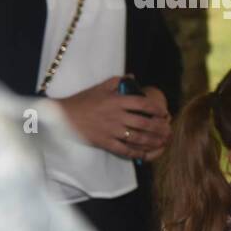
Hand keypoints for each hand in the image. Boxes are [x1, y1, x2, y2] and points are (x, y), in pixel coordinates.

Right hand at [55, 75, 170, 160]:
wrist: (62, 115)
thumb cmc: (82, 100)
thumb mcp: (99, 87)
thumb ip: (117, 81)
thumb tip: (133, 77)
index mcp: (116, 101)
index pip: (142, 103)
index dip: (156, 109)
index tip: (164, 113)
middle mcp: (116, 116)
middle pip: (144, 123)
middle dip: (160, 128)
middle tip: (168, 130)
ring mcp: (110, 130)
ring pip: (137, 137)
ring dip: (153, 141)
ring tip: (163, 142)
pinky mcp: (104, 142)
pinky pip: (124, 150)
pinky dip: (136, 153)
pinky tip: (146, 153)